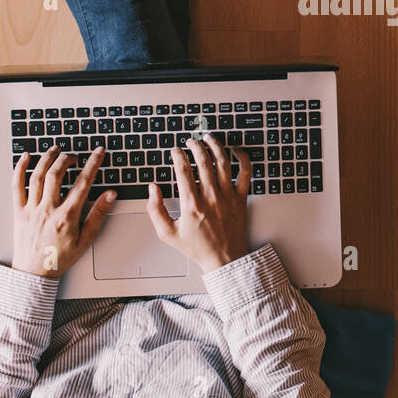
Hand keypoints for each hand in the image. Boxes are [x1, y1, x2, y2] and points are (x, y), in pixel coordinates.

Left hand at [10, 145, 116, 277]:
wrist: (34, 273)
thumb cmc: (59, 258)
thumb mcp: (85, 240)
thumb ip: (98, 215)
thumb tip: (110, 195)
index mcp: (66, 216)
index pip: (83, 183)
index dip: (93, 164)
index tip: (98, 152)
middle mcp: (47, 210)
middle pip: (57, 174)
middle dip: (68, 159)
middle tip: (75, 155)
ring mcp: (31, 209)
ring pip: (37, 176)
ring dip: (47, 159)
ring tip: (55, 150)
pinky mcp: (18, 212)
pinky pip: (16, 186)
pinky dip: (19, 169)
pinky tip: (25, 157)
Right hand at [147, 135, 250, 272]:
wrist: (224, 259)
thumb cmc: (197, 248)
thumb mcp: (168, 234)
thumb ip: (155, 210)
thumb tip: (152, 188)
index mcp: (192, 205)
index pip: (183, 171)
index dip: (177, 156)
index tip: (174, 151)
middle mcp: (211, 197)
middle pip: (203, 161)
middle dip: (194, 146)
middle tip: (190, 141)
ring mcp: (228, 196)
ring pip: (223, 162)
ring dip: (215, 146)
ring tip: (208, 138)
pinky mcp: (241, 198)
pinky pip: (245, 173)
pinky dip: (242, 158)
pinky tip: (234, 150)